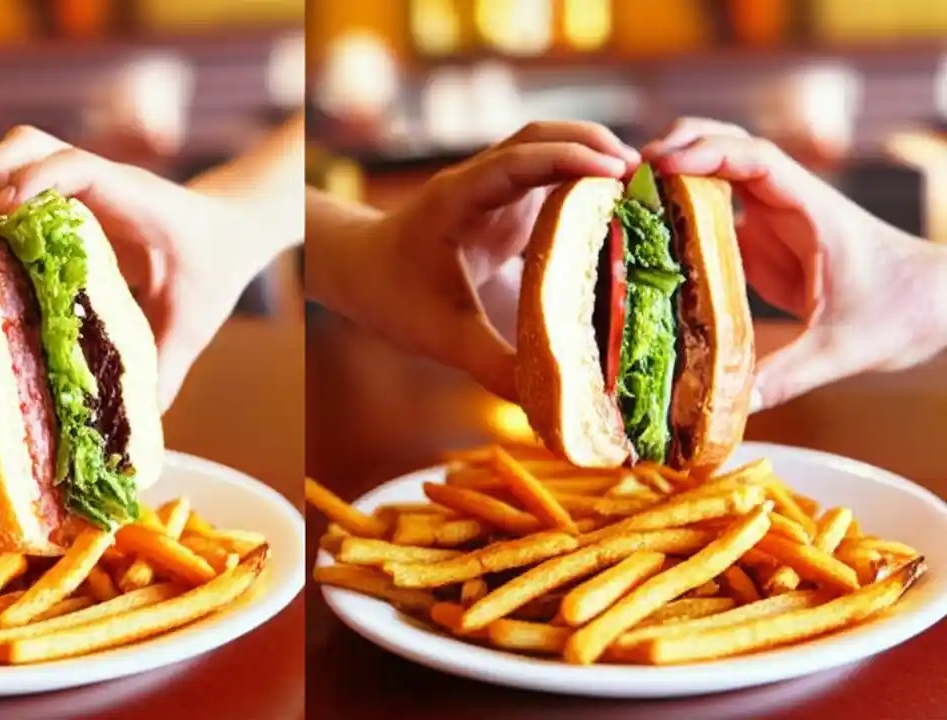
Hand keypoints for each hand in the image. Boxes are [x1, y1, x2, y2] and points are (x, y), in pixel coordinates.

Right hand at [0, 125, 293, 410]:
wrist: (229, 233)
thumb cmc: (213, 268)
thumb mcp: (195, 320)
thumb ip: (167, 367)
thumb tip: (138, 425)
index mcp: (132, 199)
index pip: (76, 165)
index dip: (36, 180)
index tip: (6, 215)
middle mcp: (100, 183)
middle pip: (30, 145)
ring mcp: (80, 184)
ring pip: (18, 155)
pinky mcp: (68, 196)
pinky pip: (19, 179)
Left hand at [307, 122, 637, 399]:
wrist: (362, 272)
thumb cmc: (394, 298)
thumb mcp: (442, 337)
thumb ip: (493, 366)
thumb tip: (551, 403)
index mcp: (455, 201)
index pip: (514, 162)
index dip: (565, 159)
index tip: (615, 170)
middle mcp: (476, 182)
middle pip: (538, 137)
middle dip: (591, 144)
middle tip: (644, 173)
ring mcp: (491, 187)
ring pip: (546, 148)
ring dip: (590, 155)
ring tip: (642, 186)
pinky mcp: (504, 201)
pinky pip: (549, 176)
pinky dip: (583, 179)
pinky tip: (619, 207)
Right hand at [643, 118, 946, 408]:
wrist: (939, 305)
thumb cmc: (907, 312)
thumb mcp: (846, 349)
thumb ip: (790, 375)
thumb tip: (734, 404)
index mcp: (813, 207)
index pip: (755, 159)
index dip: (707, 152)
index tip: (662, 163)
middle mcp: (788, 203)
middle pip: (727, 146)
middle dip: (678, 145)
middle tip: (626, 170)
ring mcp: (773, 219)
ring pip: (716, 173)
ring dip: (672, 175)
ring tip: (624, 195)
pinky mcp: (762, 243)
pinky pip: (714, 213)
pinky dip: (677, 211)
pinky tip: (644, 233)